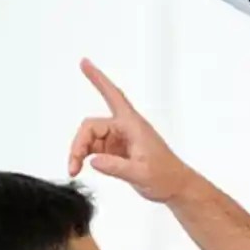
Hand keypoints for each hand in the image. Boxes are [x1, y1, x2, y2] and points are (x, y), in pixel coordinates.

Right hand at [68, 58, 193, 202]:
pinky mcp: (117, 151)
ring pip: (90, 139)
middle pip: (91, 126)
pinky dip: (84, 157)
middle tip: (73, 164)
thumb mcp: (142, 174)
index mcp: (133, 125)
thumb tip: (93, 160)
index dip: (98, 79)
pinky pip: (94, 149)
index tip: (84, 63)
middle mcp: (125, 128)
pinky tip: (80, 167)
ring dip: (79, 152)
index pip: (113, 95)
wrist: (176, 187)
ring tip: (75, 169)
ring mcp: (119, 140)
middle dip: (79, 144)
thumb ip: (117, 167)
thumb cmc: (167, 175)